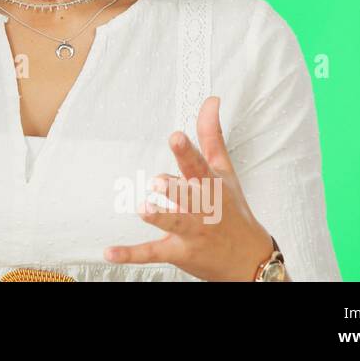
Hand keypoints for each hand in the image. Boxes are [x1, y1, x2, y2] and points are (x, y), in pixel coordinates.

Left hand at [103, 96, 277, 280]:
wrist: (249, 259)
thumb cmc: (233, 211)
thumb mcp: (224, 171)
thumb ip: (211, 136)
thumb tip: (210, 101)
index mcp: (210, 186)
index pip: (199, 166)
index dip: (187, 152)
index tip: (176, 137)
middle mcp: (202, 208)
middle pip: (187, 195)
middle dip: (175, 189)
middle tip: (160, 181)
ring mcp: (190, 231)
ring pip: (174, 223)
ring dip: (160, 217)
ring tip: (145, 209)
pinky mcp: (178, 252)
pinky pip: (152, 252)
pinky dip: (131, 254)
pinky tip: (110, 252)